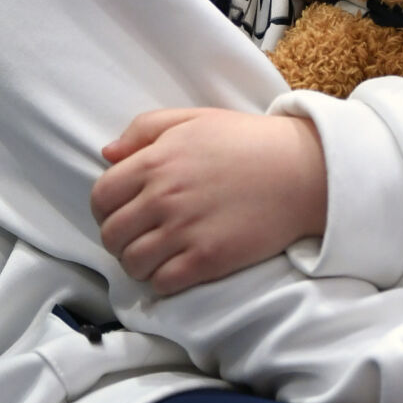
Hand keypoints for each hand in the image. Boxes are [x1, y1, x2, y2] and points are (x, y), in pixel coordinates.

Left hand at [92, 108, 327, 293]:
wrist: (301, 170)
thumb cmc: (247, 141)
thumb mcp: (193, 119)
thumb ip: (144, 130)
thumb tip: (108, 155)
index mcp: (155, 161)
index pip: (101, 197)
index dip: (105, 210)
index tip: (122, 213)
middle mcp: (163, 196)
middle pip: (111, 235)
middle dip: (120, 239)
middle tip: (141, 237)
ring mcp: (184, 230)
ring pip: (132, 264)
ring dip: (139, 263)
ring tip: (158, 255)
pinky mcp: (207, 259)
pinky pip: (162, 284)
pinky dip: (162, 281)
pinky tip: (177, 268)